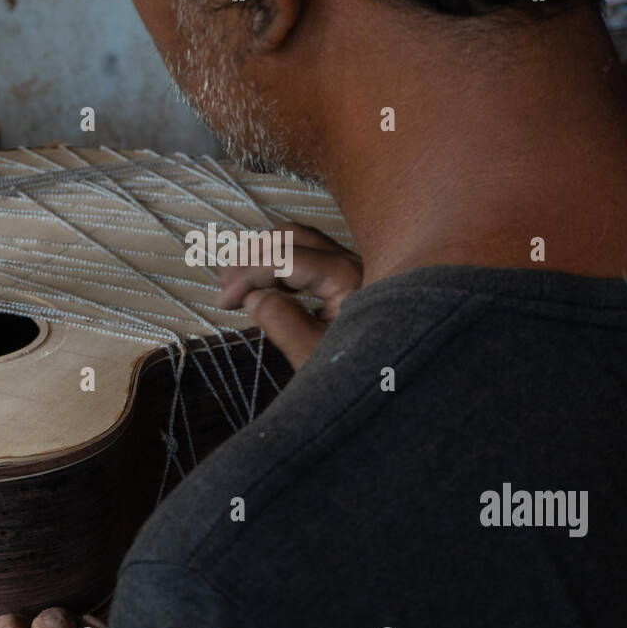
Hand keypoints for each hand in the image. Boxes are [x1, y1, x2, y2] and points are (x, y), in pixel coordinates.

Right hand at [215, 221, 362, 368]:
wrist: (403, 391)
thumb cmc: (361, 377)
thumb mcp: (313, 357)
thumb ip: (281, 322)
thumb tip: (254, 297)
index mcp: (347, 278)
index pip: (285, 258)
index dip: (248, 274)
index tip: (223, 301)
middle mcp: (353, 262)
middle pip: (293, 237)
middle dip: (253, 255)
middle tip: (225, 284)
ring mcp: (353, 268)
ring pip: (301, 242)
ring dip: (265, 256)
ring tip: (237, 283)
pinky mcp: (350, 279)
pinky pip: (310, 258)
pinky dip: (280, 266)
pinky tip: (263, 289)